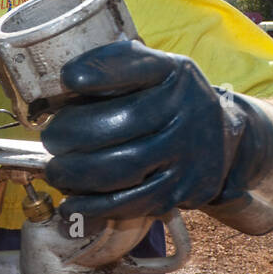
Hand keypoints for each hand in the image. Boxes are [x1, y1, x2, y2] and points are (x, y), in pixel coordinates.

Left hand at [41, 41, 253, 218]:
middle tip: (51, 138)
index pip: (132, 67)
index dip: (95, 73)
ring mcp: (185, 156)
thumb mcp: (150, 71)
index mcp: (172, 75)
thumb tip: (60, 87)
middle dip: (68, 134)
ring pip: (118, 170)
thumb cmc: (165, 102)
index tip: (68, 79)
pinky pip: (128, 203)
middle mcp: (185, 112)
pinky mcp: (179, 191)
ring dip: (73, 173)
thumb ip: (112, 69)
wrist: (221, 143)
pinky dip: (90, 206)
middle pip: (115, 125)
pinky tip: (69, 203)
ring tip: (55, 170)